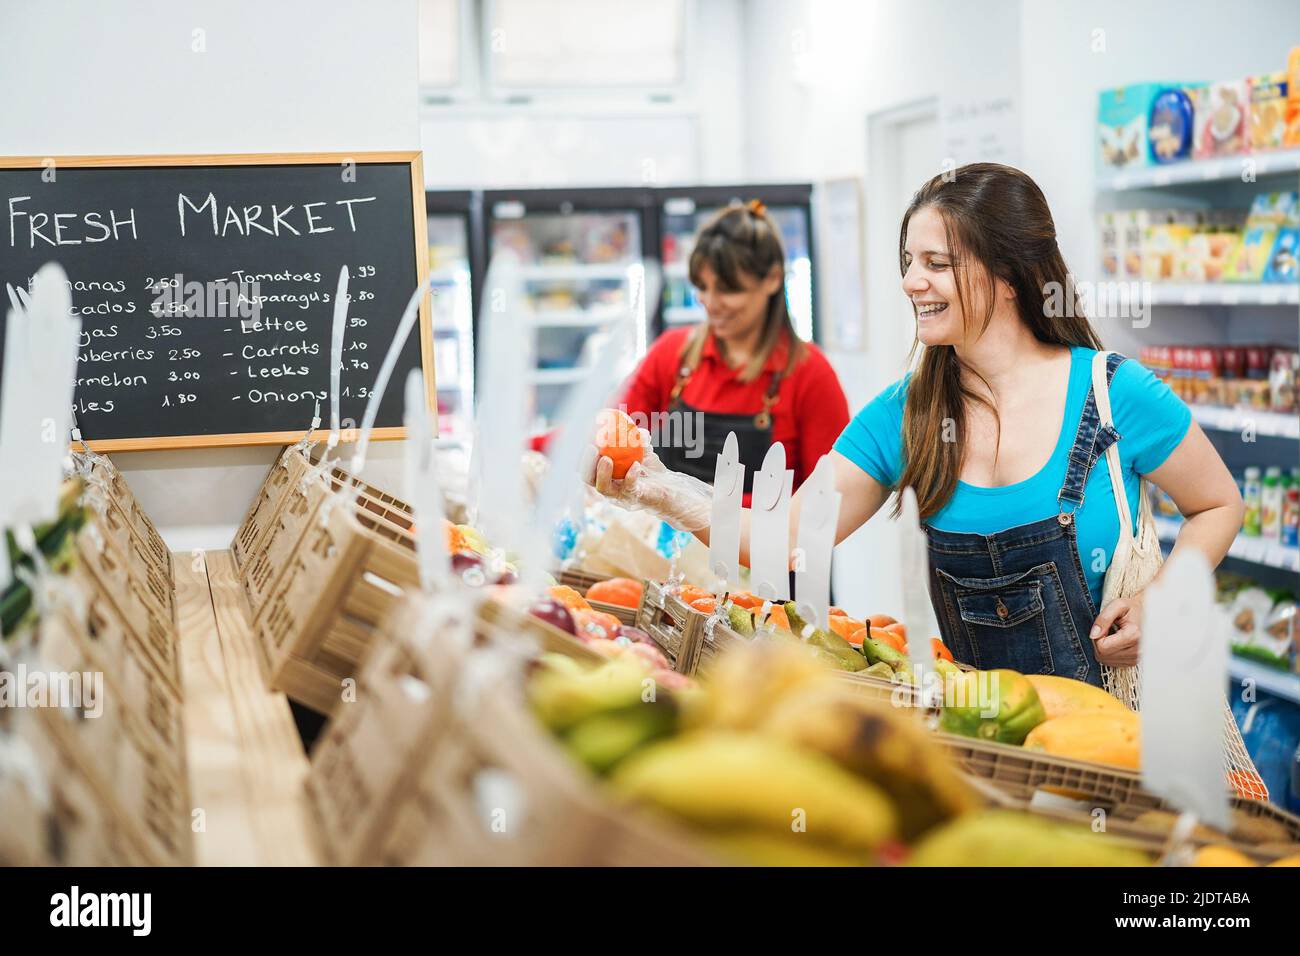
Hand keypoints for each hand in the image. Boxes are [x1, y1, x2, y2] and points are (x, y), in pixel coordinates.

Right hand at [578, 429, 710, 531]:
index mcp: (605, 475)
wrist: (669, 489)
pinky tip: (635, 465)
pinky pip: (629, 488)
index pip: (586, 466)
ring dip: (602, 473)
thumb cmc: (652, 470)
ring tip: (605, 459)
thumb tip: (636, 427)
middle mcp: (608, 487)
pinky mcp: (633, 499)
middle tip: (590, 448)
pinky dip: (630, 476)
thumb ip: (639, 440)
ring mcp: (619, 496)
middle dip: (586, 464)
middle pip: (589, 479)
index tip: (583, 437)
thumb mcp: (644, 452)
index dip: (581, 454)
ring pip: (604, 488)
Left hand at [1090, 591, 1142, 666]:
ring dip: (1104, 648)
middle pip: (1103, 655)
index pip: (1102, 647)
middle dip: (1099, 642)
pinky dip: (1110, 653)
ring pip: (1106, 660)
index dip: (1097, 636)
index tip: (1105, 627)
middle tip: (1108, 630)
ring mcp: (1137, 657)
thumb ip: (1104, 619)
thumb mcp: (1118, 605)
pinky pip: (1112, 662)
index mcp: (1134, 635)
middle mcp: (1137, 650)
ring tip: (1114, 635)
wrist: (1149, 614)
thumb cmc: (1133, 608)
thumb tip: (1093, 635)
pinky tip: (1117, 643)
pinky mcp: (1135, 661)